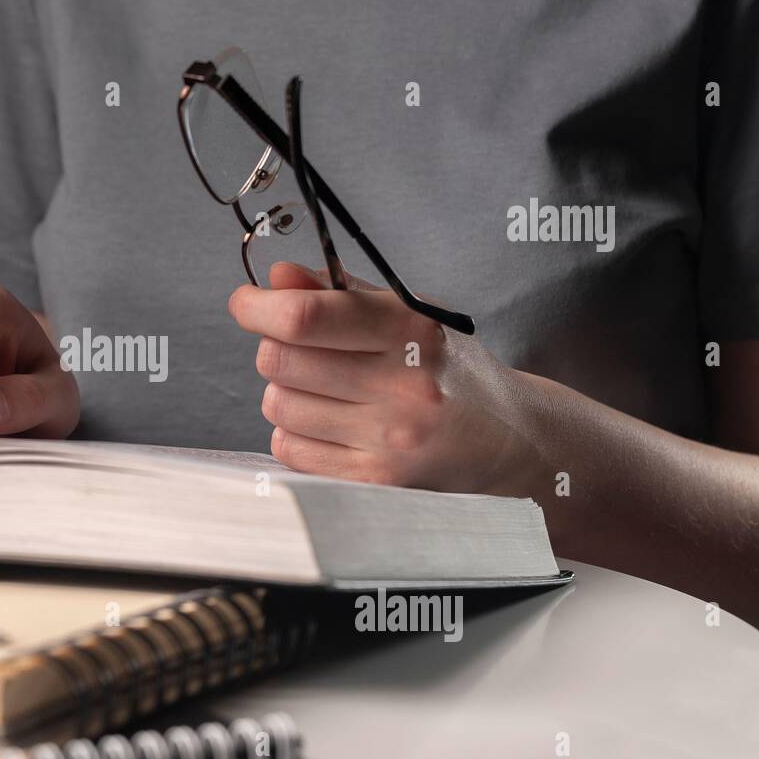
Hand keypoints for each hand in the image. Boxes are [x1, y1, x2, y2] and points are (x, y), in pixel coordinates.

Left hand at [228, 262, 540, 495]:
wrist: (510, 440)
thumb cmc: (446, 369)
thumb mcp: (406, 315)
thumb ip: (338, 293)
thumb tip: (277, 278)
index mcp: (409, 330)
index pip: (305, 317)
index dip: (258, 307)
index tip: (247, 303)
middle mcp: (401, 386)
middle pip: (279, 360)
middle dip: (275, 347)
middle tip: (297, 349)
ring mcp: (388, 439)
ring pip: (277, 406)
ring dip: (285, 392)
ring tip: (322, 390)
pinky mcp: (374, 481)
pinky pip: (290, 449)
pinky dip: (295, 433)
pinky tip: (330, 424)